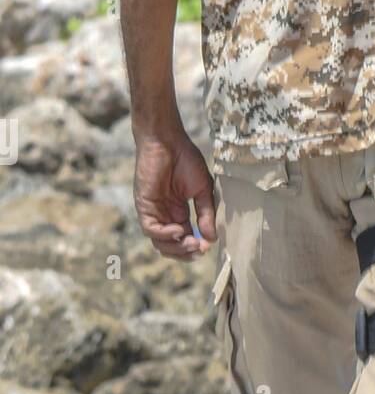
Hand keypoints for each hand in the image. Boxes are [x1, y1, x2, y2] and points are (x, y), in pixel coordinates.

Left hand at [133, 125, 215, 259]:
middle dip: (186, 252)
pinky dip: (164, 234)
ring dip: (176, 247)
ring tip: (192, 243)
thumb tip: (212, 238)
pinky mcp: (144, 207)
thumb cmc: (186, 159)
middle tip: (200, 249)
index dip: (196, 246)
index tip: (209, 246)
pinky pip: (151, 229)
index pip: (186, 237)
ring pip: (160, 242)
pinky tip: (179, 230)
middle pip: (172, 245)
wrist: (167, 141)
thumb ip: (206, 213)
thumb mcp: (203, 188)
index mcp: (179, 211)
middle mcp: (165, 215)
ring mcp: (153, 212)